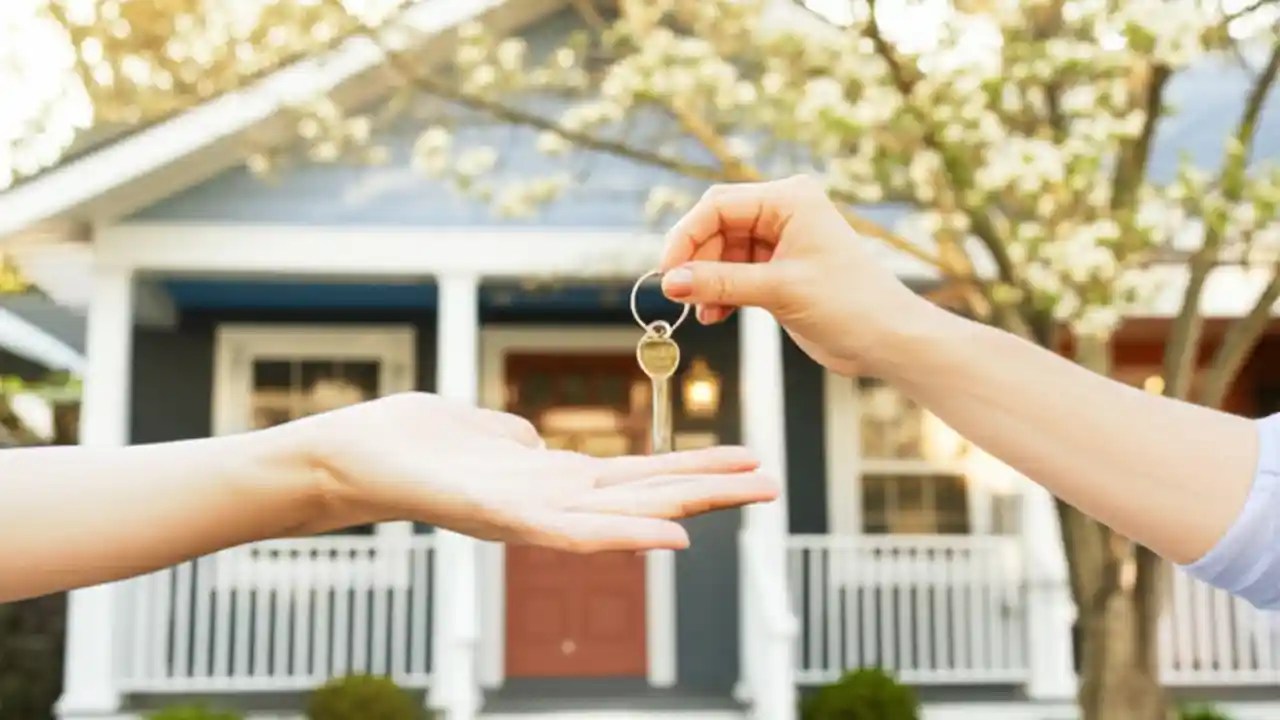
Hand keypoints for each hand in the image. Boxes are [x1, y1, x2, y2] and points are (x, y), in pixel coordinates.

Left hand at [282, 392, 776, 551]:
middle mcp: (552, 499)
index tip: (744, 461)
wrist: (350, 457)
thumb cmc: (413, 443)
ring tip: (746, 493)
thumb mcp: (482, 434)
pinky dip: (627, 537)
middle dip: (711, 487)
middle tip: (774, 481)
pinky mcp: (503, 516)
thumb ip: (518, 442)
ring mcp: (531, 511)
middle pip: (646, 492)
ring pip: (626, 511)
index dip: (691, 470)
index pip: (636, 475)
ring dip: (690, 507)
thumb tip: (536, 442)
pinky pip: (574, 532)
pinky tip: (673, 537)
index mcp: (551, 478)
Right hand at [658, 175, 944, 376]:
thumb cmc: (848, 304)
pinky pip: (735, 274)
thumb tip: (671, 283)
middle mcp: (784, 213)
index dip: (686, 236)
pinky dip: (721, 292)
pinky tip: (715, 315)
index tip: (667, 272)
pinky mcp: (780, 271)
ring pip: (722, 253)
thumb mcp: (779, 290)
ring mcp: (781, 242)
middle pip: (717, 227)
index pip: (718, 205)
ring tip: (704, 312)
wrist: (888, 339)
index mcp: (789, 199)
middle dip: (696, 262)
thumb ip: (721, 283)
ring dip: (707, 282)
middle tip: (680, 296)